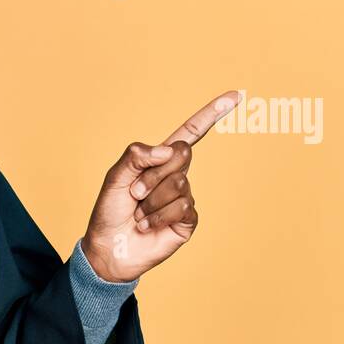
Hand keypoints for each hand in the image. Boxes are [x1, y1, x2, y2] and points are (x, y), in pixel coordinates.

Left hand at [80, 90, 239, 282]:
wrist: (108, 248)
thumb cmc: (109, 211)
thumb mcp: (115, 177)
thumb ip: (136, 156)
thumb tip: (169, 150)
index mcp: (159, 160)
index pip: (190, 133)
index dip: (211, 114)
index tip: (235, 95)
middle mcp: (176, 176)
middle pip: (182, 154)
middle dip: (152, 174)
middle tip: (135, 193)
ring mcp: (184, 198)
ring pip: (178, 184)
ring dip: (151, 201)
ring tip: (138, 214)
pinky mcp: (187, 220)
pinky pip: (182, 207)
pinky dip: (159, 216)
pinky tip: (148, 226)